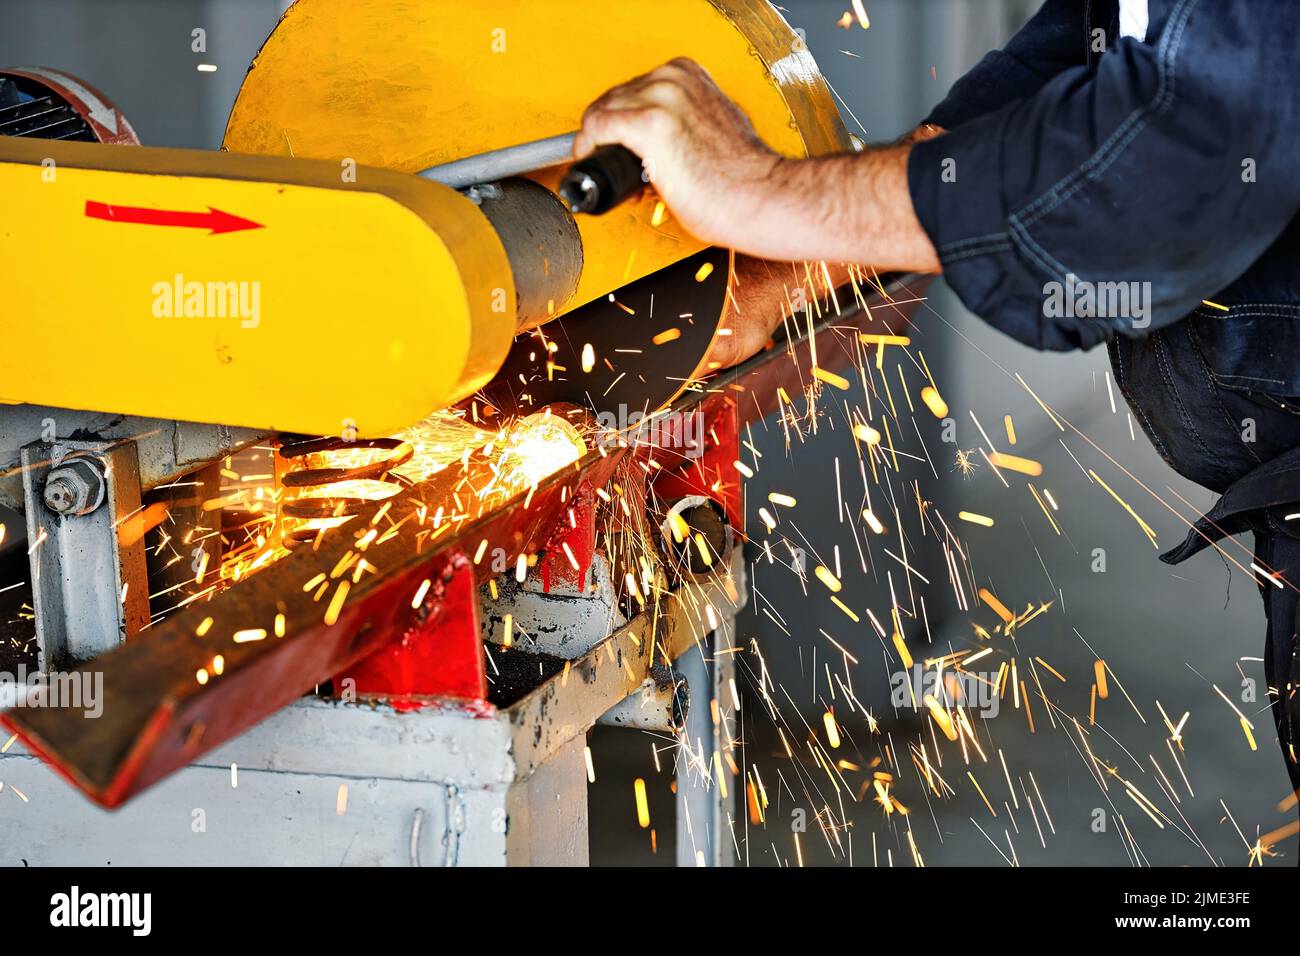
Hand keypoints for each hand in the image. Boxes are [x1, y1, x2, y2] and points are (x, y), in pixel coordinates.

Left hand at [575, 58, 781, 250]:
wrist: (759, 196)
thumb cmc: (742, 176)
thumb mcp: (714, 128)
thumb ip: (685, 123)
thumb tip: (658, 145)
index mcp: (690, 75)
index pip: (634, 89)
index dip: (619, 120)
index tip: (617, 143)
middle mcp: (674, 79)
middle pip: (614, 99)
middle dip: (609, 133)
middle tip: (615, 163)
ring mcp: (662, 98)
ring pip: (603, 111)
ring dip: (598, 142)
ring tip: (611, 170)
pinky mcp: (650, 122)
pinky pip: (597, 128)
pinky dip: (587, 146)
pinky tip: (590, 160)